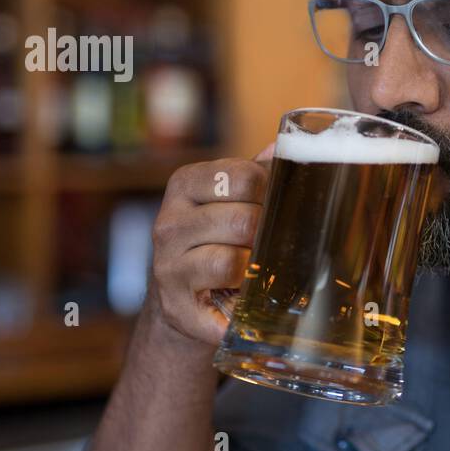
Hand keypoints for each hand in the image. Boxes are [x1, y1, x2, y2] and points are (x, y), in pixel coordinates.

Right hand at [148, 142, 274, 345]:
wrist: (183, 302)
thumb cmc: (217, 243)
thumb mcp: (231, 202)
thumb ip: (254, 176)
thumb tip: (282, 147)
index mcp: (186, 185)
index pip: (244, 176)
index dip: (271, 193)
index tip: (277, 207)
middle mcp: (169, 222)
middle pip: (243, 220)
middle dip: (267, 235)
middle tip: (275, 244)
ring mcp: (167, 264)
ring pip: (233, 259)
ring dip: (256, 266)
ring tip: (259, 268)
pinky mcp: (175, 303)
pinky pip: (224, 296)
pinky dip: (246, 294)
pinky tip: (248, 294)